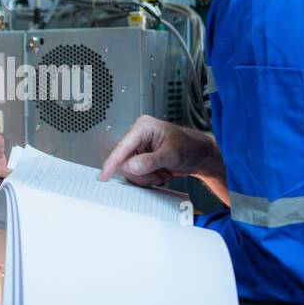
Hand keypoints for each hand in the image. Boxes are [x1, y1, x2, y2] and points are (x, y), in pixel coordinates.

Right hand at [98, 116, 227, 201]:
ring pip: (129, 170)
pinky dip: (147, 178)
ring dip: (145, 177)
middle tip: (158, 174)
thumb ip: (150, 161)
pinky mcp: (140, 157)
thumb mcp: (171, 155)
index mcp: (143, 127)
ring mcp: (138, 147)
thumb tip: (131, 166)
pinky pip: (135, 173)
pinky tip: (159, 173)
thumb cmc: (190, 148)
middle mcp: (137, 135)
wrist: (200, 155)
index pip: (122, 147)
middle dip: (140, 173)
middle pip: (124, 161)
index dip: (112, 163)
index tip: (104, 176)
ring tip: (162, 172)